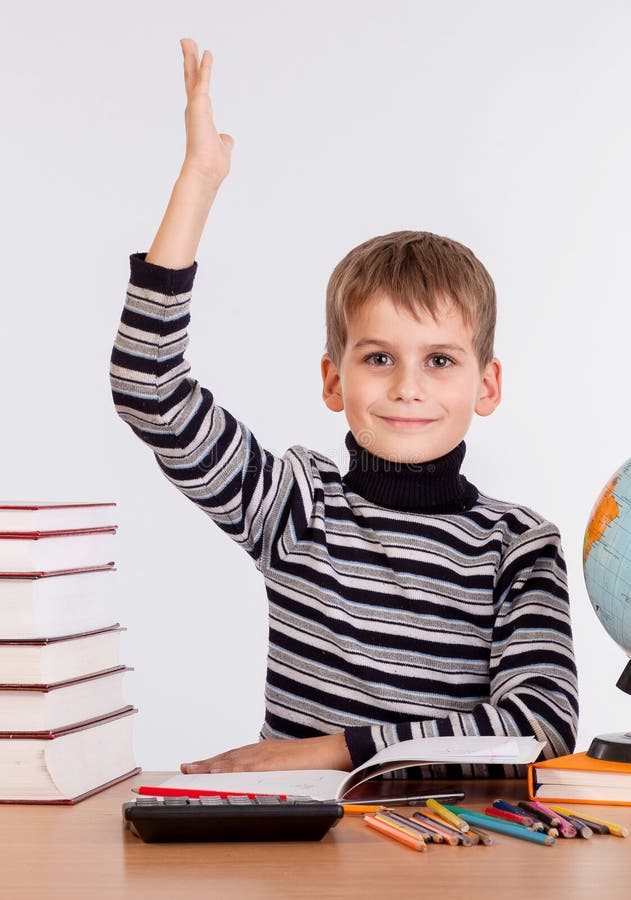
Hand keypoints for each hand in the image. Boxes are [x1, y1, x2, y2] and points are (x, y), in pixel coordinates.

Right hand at [179, 37, 234, 184]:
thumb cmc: (213, 165)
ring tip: (187, 39)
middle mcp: (195, 111)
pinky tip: (207, 54)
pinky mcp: (199, 106)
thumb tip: (228, 139)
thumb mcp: (223, 148)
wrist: (206, 172)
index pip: (198, 92)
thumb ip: (225, 141)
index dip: (198, 76)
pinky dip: (205, 67)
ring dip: (191, 57)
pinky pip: (203, 82)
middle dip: (189, 61)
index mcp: (201, 118)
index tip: (197, 62)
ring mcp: (195, 108)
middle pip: (191, 80)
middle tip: (186, 42)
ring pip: (192, 77)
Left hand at [180, 733, 352, 773]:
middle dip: (207, 763)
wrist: (337, 751)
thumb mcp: (289, 767)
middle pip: (230, 757)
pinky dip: (232, 767)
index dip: (215, 762)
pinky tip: (220, 771)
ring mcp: (268, 754)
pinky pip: (249, 765)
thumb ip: (274, 771)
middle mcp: (264, 751)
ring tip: (194, 770)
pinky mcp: (275, 761)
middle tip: (185, 768)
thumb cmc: (316, 760)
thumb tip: (263, 783)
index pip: (235, 757)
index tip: (196, 766)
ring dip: (213, 765)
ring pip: (235, 759)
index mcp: (266, 753)